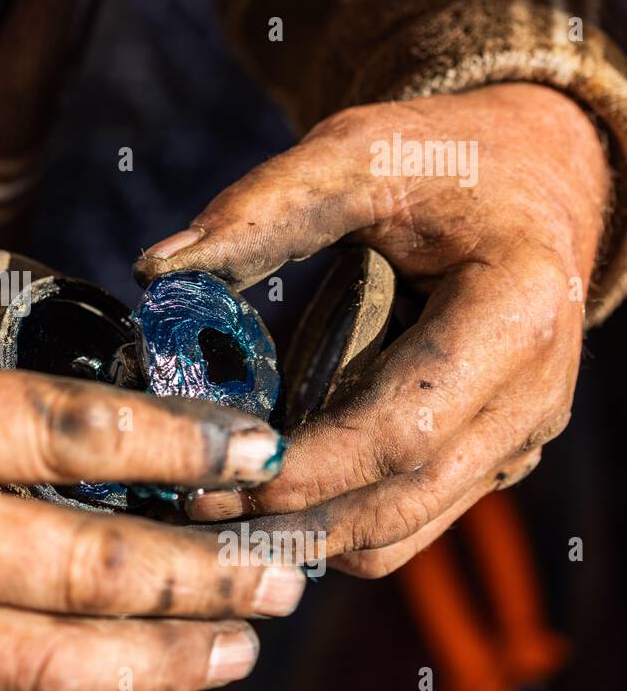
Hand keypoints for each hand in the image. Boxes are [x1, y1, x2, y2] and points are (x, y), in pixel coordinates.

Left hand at [136, 83, 610, 576]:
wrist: (532, 178)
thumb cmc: (447, 161)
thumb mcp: (357, 155)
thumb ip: (263, 209)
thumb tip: (157, 269)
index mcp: (516, 313)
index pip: (403, 429)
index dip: (305, 467)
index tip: (211, 472)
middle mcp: (532, 394)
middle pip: (401, 500)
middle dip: (289, 518)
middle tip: (188, 506)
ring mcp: (517, 436)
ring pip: (402, 529)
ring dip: (305, 535)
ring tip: (212, 512)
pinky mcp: (490, 456)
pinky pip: (409, 517)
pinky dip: (334, 522)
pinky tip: (262, 498)